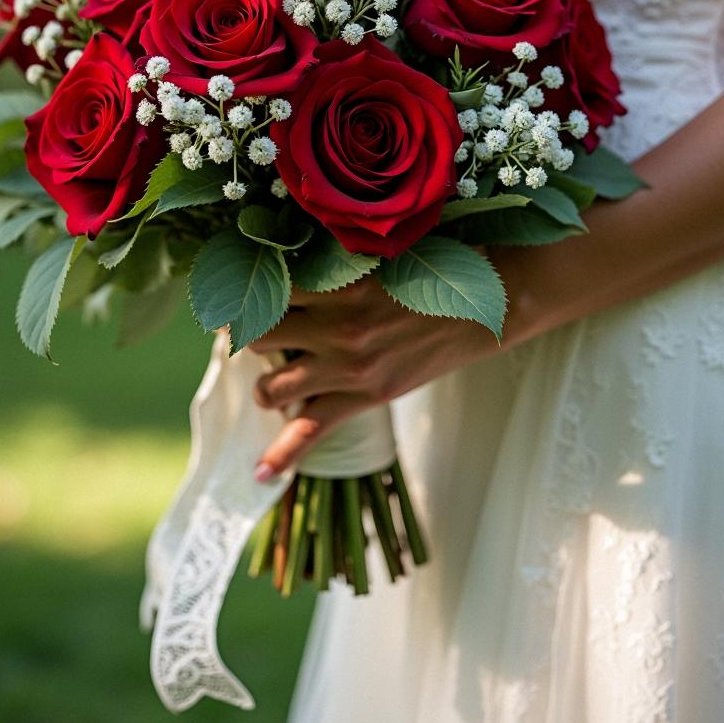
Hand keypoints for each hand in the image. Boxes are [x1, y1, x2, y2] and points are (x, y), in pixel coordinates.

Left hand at [250, 275, 497, 479]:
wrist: (486, 310)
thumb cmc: (436, 268)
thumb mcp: (382, 253)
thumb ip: (336, 255)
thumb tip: (290, 249)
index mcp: (339, 284)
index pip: (267, 288)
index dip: (247, 289)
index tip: (237, 288)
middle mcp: (336, 328)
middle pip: (258, 336)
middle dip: (250, 334)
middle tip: (253, 332)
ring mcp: (348, 368)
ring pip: (272, 386)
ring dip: (265, 383)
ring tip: (272, 378)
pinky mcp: (364, 399)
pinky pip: (310, 431)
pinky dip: (282, 455)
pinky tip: (261, 473)